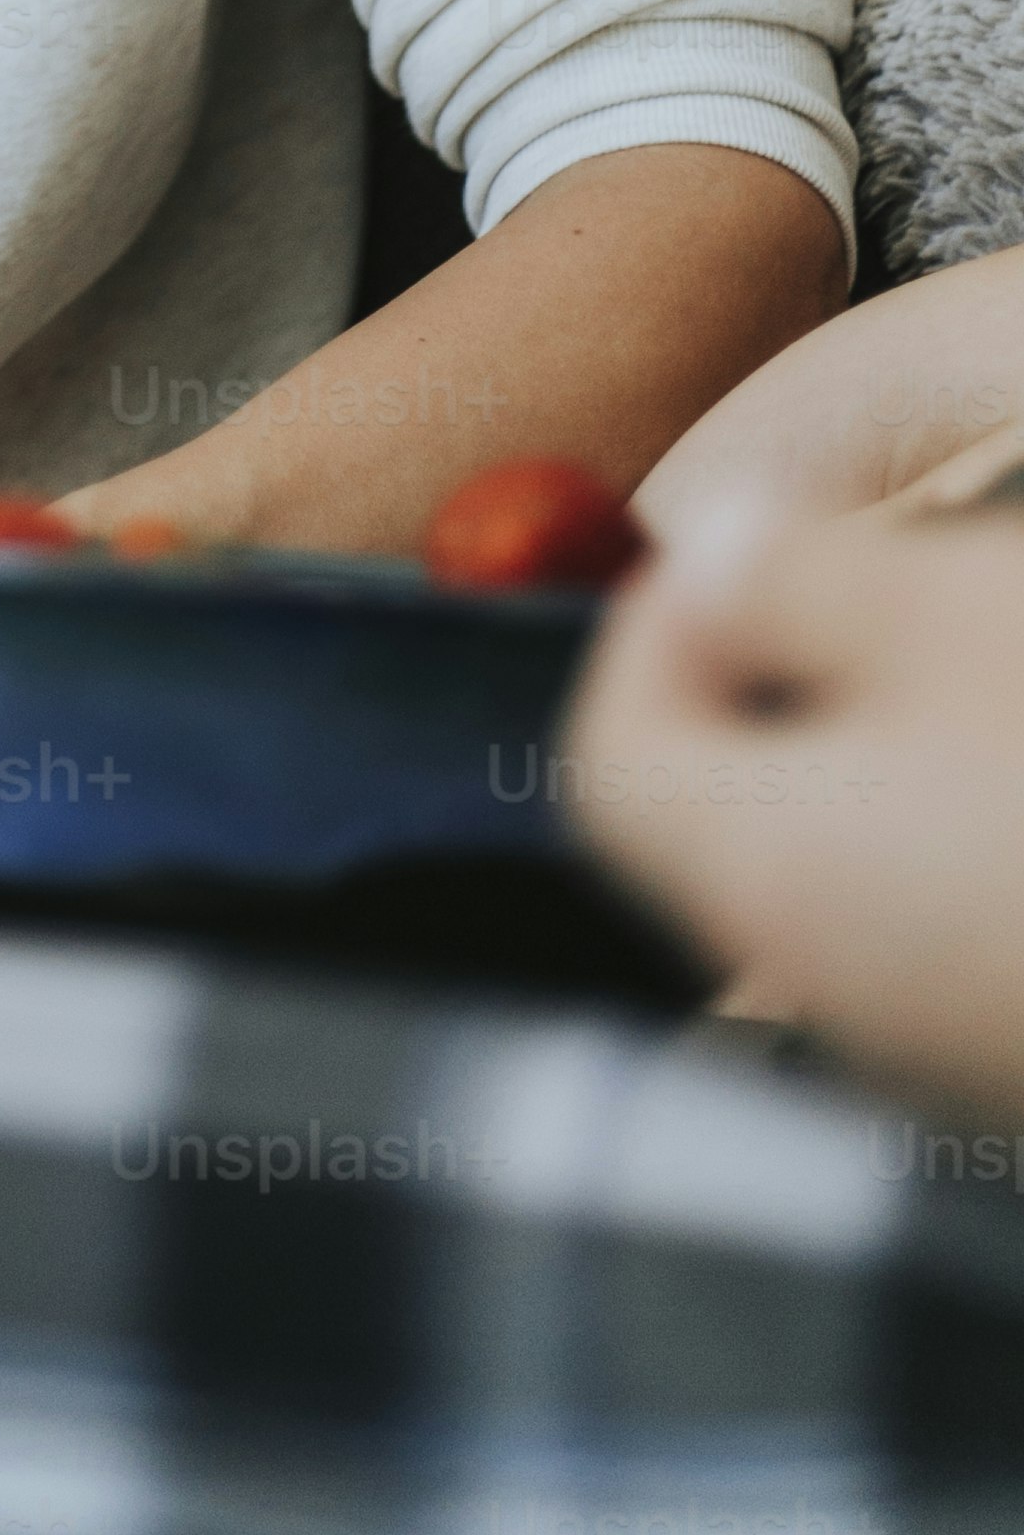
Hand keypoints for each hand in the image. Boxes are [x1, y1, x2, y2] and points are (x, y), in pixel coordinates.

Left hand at [567, 499, 1023, 1120]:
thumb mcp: (954, 608)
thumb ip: (794, 574)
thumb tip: (705, 546)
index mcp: (769, 878)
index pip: (612, 754)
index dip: (660, 621)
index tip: (765, 542)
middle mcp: (836, 997)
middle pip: (744, 815)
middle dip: (811, 676)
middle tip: (916, 587)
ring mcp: (953, 1054)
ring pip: (872, 869)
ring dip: (919, 750)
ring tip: (1006, 665)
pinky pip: (973, 934)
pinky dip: (993, 842)